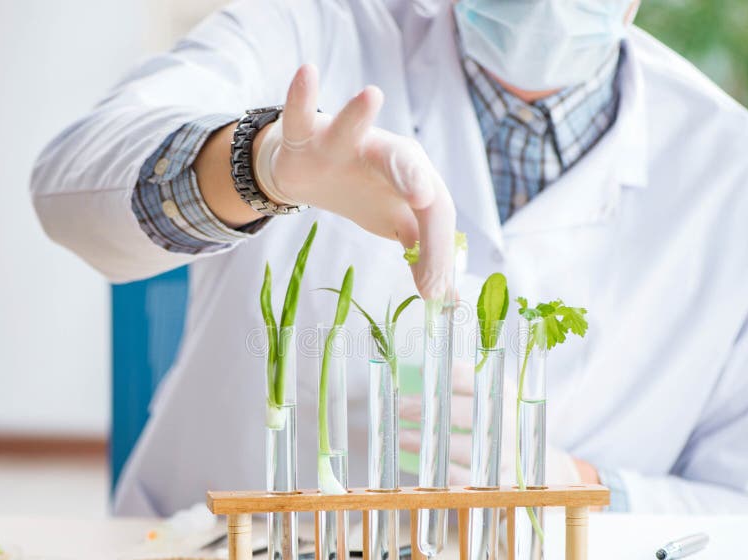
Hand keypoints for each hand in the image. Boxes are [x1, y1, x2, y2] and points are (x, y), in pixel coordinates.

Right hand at [254, 64, 455, 299]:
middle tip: (423, 200)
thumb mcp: (397, 227)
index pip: (433, 216)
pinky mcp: (308, 137)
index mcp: (415, 178)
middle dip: (415, 181)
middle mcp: (387, 154)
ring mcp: (347, 143)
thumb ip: (423, 256)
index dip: (435, 252)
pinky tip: (306, 73)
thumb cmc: (366, 196)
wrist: (314, 174)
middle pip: (407, 166)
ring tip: (370, 95)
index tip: (432, 292)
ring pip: (356, 130)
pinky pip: (300, 116)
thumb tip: (446, 299)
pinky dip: (300, 97)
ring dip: (359, 115)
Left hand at [400, 360, 585, 485]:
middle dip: (425, 407)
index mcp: (505, 394)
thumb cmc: (505, 430)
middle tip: (400, 406)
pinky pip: (463, 477)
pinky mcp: (500, 482)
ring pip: (458, 446)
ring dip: (424, 442)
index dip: (442, 373)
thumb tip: (423, 372)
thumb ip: (467, 385)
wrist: (546, 473)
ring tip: (401, 436)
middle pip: (461, 410)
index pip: (469, 376)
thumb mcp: (497, 401)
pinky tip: (420, 464)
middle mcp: (508, 421)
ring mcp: (506, 453)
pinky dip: (438, 471)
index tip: (419, 372)